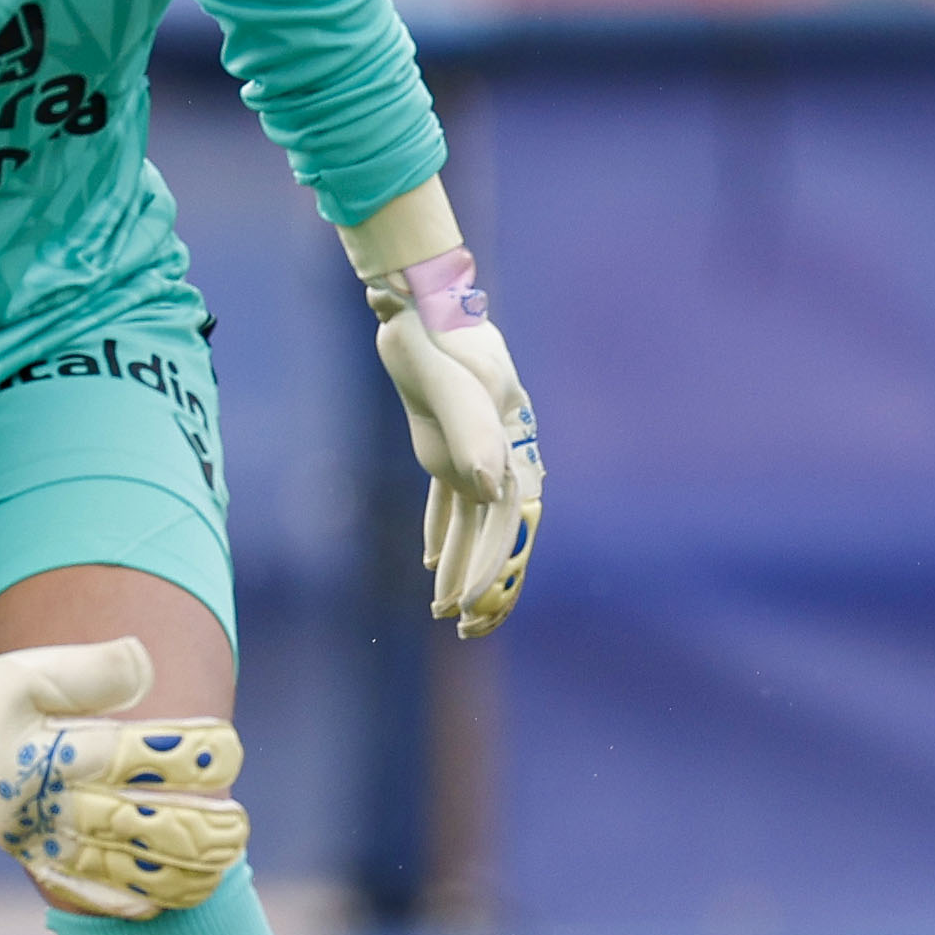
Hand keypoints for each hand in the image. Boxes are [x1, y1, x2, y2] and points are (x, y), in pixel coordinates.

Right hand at [0, 596, 248, 920]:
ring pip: (107, 862)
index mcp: (43, 750)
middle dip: (187, 827)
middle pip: (125, 821)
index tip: (230, 746)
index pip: (126, 755)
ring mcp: (30, 834)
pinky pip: (69, 884)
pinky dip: (111, 900)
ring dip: (166, 871)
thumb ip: (91, 671)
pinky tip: (155, 909)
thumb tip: (147, 663)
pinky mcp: (22, 852)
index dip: (181, 754)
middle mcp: (38, 801)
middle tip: (240, 827)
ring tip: (220, 871)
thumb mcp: (31, 670)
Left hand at [344, 185, 539, 637]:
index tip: (473, 601)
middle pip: (498, 532)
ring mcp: (475, 453)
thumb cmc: (440, 339)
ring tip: (442, 612)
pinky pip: (449, 502)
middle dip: (485, 581)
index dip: (495, 563)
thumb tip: (487, 486)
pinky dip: (442, 533)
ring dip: (461, 567)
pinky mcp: (446, 449)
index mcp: (513, 443)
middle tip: (464, 628)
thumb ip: (470, 434)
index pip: (509, 520)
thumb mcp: (451, 383)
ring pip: (473, 524)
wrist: (421, 307)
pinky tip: (430, 564)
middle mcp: (501, 454)